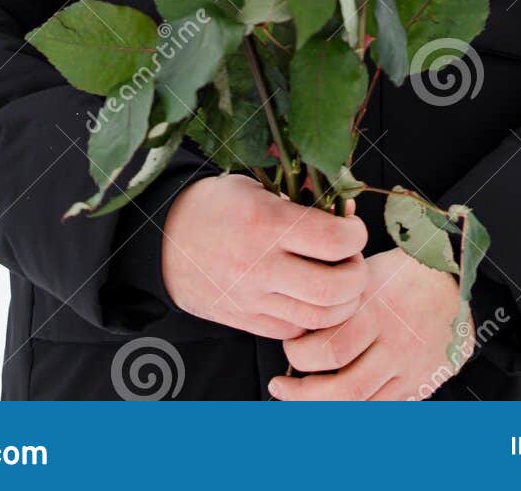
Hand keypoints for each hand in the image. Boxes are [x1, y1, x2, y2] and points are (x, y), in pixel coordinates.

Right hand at [160, 174, 368, 337]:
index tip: (353, 229)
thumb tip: (345, 214)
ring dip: (342, 303)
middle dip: (357, 275)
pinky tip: (311, 298)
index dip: (356, 235)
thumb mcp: (254, 188)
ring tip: (339, 281)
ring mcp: (253, 299)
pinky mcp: (246, 322)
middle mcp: (260, 265)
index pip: (333, 240)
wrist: (163, 242)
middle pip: (334, 288)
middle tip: (352, 260)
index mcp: (265, 223)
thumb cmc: (215, 206)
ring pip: (320, 318)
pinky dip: (313, 319)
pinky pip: (295, 331)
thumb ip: (300, 201)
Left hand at [267, 246, 474, 399]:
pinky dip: (351, 411)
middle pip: (343, 387)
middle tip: (281, 385)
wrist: (454, 285)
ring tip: (297, 399)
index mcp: (376, 308)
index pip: (330, 347)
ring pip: (361, 405)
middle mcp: (393, 342)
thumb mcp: (368, 271)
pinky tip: (331, 405)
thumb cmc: (402, 273)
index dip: (299, 354)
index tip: (287, 345)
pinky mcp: (418, 384)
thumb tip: (294, 319)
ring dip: (321, 408)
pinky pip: (381, 409)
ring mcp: (407, 368)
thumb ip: (337, 297)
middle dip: (304, 393)